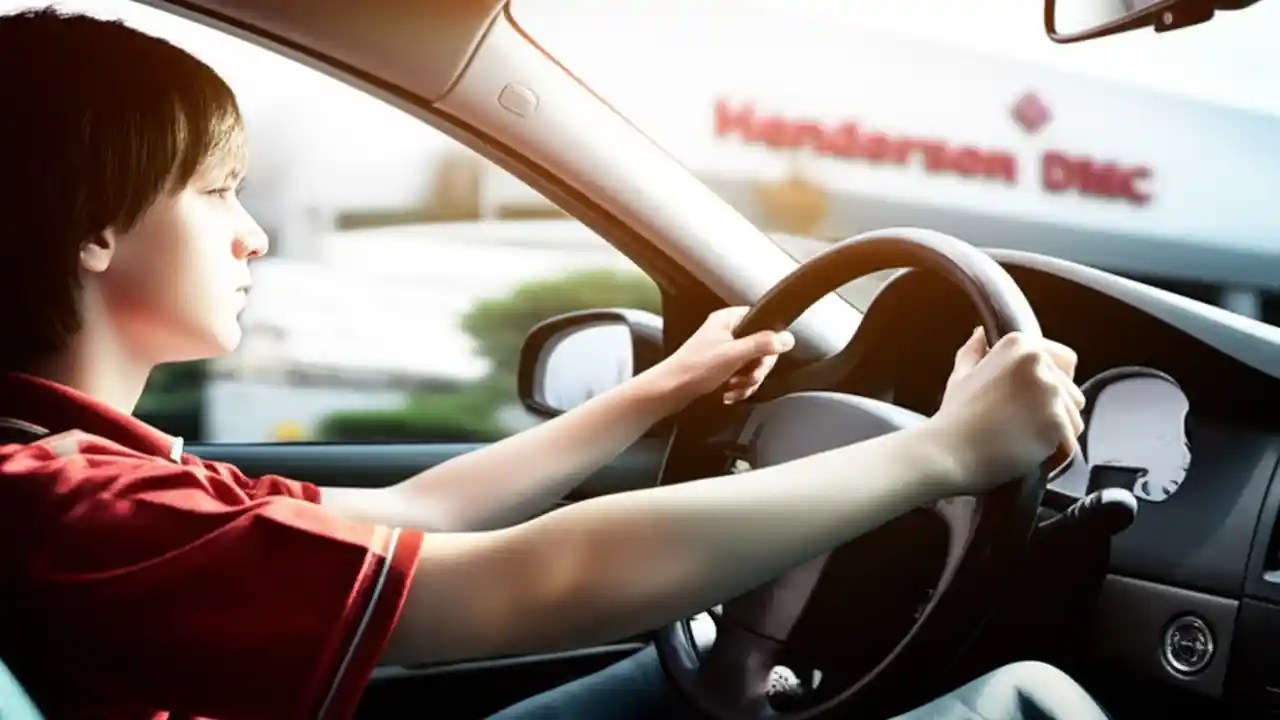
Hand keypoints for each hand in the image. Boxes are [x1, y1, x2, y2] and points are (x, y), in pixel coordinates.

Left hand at [655, 306, 794, 404]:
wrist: (668, 391)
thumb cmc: (693, 369)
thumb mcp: (733, 355)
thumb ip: (763, 344)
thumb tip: (788, 338)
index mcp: (728, 319)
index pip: (764, 322)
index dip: (768, 343)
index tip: (763, 359)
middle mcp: (726, 331)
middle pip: (761, 348)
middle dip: (757, 369)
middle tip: (746, 378)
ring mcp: (723, 350)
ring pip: (752, 365)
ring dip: (747, 382)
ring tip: (733, 388)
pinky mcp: (720, 367)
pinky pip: (741, 376)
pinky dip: (738, 388)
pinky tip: (729, 394)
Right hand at [926, 328, 1085, 492]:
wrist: (950, 452)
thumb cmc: (954, 416)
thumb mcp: (961, 375)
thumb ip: (975, 351)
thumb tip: (981, 334)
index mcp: (1019, 346)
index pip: (1065, 359)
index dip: (1052, 378)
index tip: (1032, 395)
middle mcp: (1039, 364)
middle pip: (1071, 388)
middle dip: (1054, 404)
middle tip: (1023, 420)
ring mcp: (1051, 394)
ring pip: (1073, 414)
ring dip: (1057, 427)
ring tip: (1025, 436)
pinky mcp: (1057, 424)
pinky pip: (1070, 438)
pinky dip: (1056, 448)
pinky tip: (1030, 449)